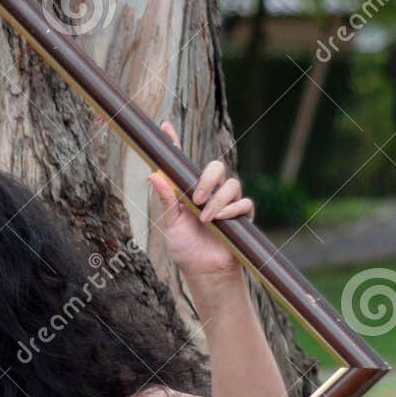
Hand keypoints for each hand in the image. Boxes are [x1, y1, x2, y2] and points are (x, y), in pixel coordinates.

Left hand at [147, 119, 253, 287]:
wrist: (203, 270)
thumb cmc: (184, 247)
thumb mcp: (170, 224)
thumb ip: (166, 200)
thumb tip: (152, 175)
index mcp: (188, 191)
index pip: (182, 164)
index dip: (174, 143)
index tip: (164, 126)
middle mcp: (209, 192)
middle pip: (216, 167)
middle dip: (208, 179)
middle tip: (197, 198)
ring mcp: (227, 202)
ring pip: (232, 184)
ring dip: (218, 201)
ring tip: (207, 219)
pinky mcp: (241, 215)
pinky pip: (243, 203)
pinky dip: (232, 210)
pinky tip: (221, 220)